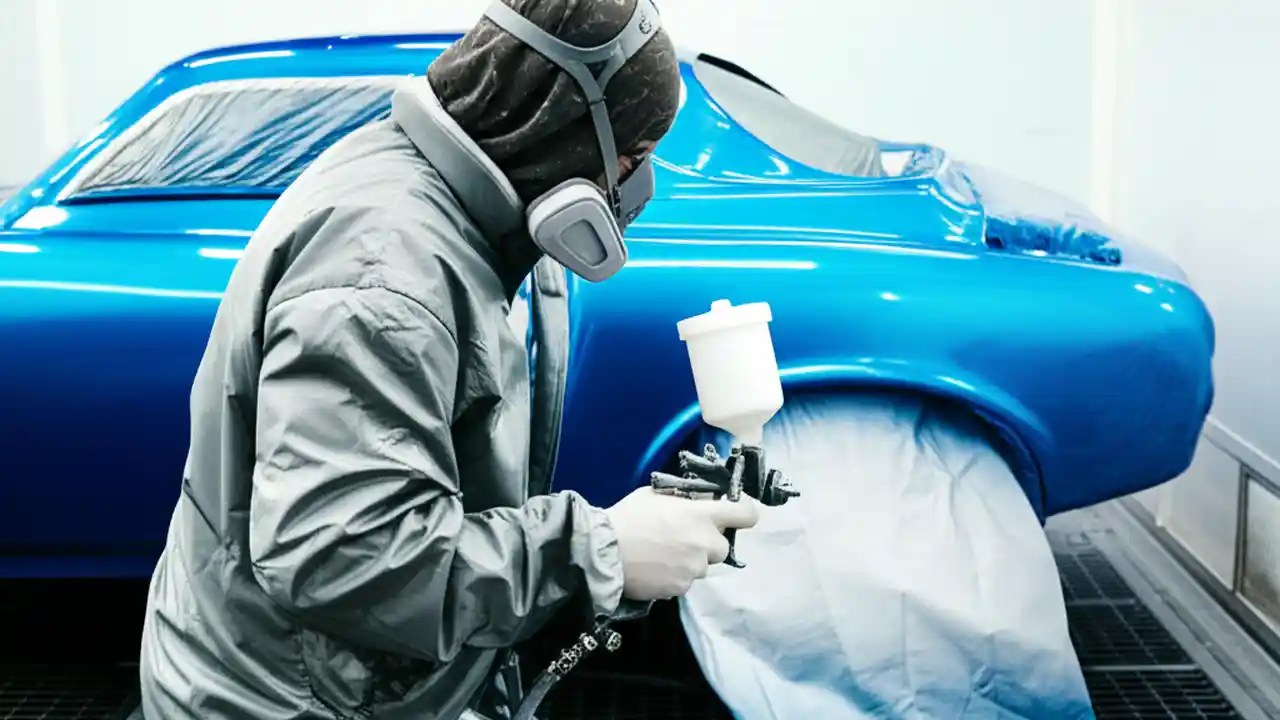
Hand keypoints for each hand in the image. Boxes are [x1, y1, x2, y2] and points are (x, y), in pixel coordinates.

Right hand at [603, 487, 759, 600]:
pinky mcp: (681, 589)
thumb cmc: (627, 518)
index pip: (745, 514)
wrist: (603, 553)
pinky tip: (655, 569)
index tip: (736, 512)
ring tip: (662, 556)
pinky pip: (686, 581)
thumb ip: (682, 499)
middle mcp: (705, 543)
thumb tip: (697, 500)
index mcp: (702, 515)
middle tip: (683, 538)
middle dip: (708, 543)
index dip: (744, 512)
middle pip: (723, 546)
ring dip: (690, 560)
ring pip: (702, 566)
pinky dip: (675, 576)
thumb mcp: (655, 495)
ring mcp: (695, 569)